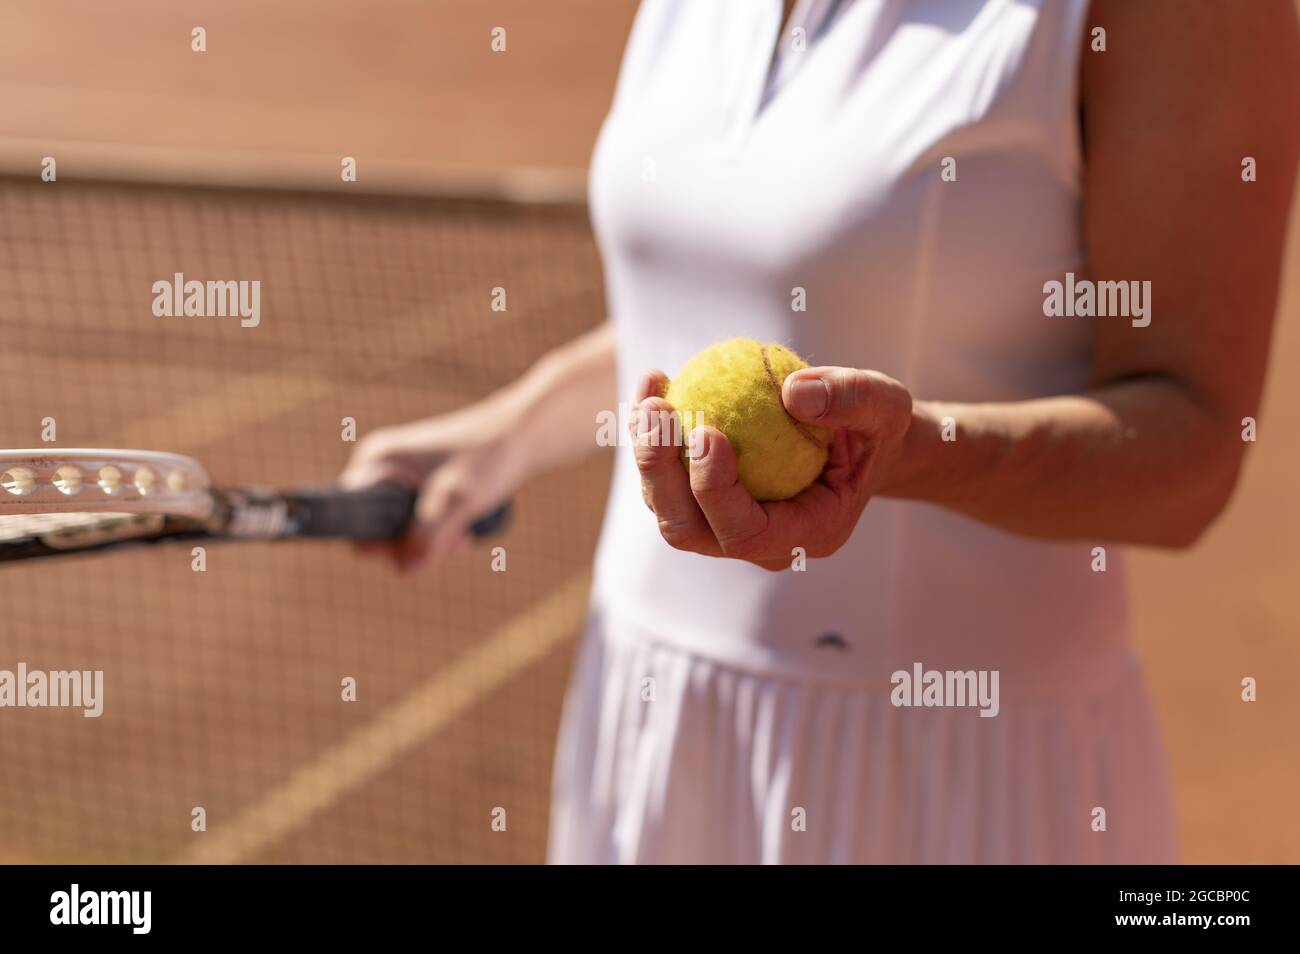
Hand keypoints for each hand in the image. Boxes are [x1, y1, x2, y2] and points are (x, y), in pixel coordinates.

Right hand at [339, 398, 524, 571]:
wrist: (524, 433)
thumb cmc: (490, 455)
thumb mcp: (459, 502)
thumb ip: (430, 537)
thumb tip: (407, 569)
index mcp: (375, 460)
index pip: (351, 518)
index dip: (376, 543)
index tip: (413, 547)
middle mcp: (379, 467)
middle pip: (375, 530)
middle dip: (410, 546)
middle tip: (449, 542)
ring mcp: (399, 477)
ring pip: (400, 530)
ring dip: (429, 544)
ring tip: (462, 535)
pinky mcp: (418, 486)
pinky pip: (416, 523)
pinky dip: (437, 534)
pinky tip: (463, 532)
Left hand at [633, 365, 912, 569]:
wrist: (862, 442)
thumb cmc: (877, 427)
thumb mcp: (885, 405)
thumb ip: (851, 399)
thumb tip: (792, 392)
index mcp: (807, 533)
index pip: (746, 533)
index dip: (715, 490)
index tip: (707, 430)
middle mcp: (760, 542)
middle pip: (690, 529)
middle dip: (661, 474)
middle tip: (658, 412)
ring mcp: (728, 526)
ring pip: (668, 509)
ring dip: (647, 454)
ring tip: (651, 395)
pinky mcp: (707, 502)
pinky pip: (667, 478)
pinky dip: (654, 436)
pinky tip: (655, 386)